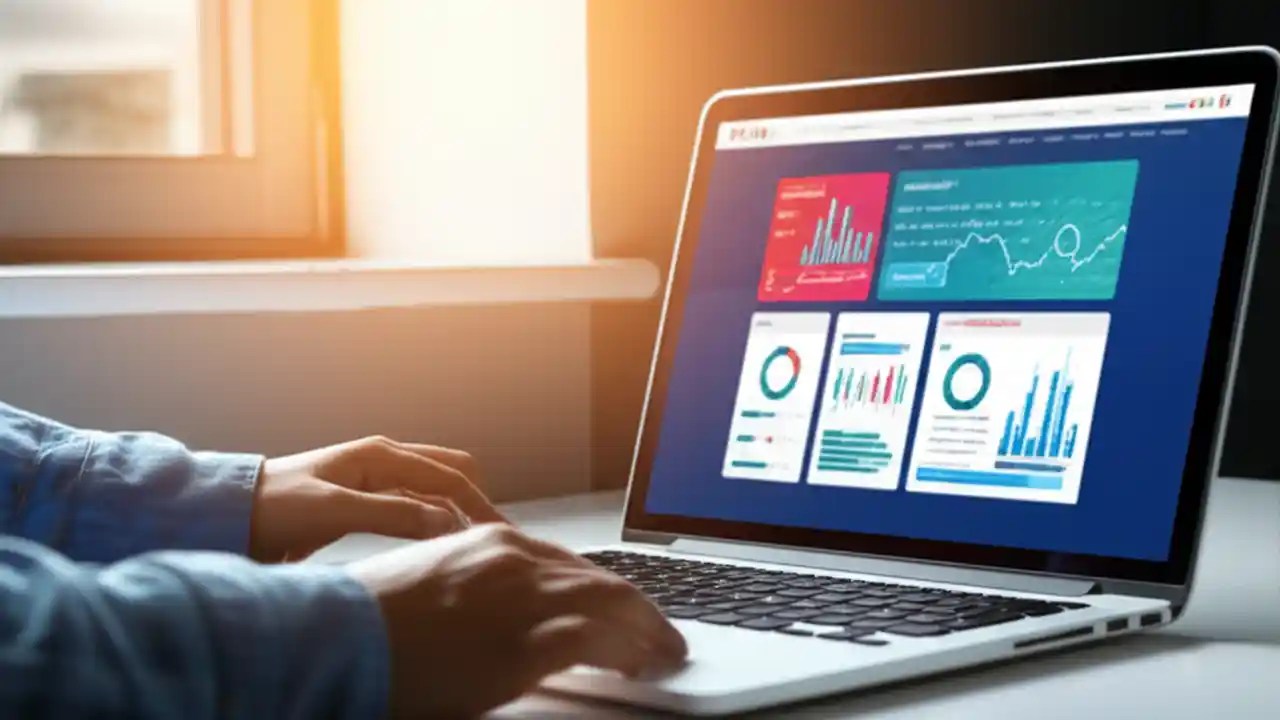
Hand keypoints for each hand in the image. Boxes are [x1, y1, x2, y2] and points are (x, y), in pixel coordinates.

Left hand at [249, 435, 507, 561]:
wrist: (228, 514)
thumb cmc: (275, 508)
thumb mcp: (334, 511)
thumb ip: (392, 514)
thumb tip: (448, 522)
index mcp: (381, 455)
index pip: (450, 477)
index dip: (478, 507)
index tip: (500, 539)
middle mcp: (385, 461)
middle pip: (452, 473)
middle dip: (475, 503)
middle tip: (491, 543)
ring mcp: (376, 480)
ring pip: (435, 491)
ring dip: (456, 514)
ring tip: (474, 550)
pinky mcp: (365, 502)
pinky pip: (414, 508)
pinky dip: (434, 523)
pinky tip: (440, 549)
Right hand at [348, 524, 687, 717]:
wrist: (334, 637)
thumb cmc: (366, 620)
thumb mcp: (428, 586)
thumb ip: (474, 592)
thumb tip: (496, 615)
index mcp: (488, 540)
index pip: (565, 560)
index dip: (600, 586)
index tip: (618, 604)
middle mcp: (514, 559)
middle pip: (597, 578)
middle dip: (633, 605)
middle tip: (656, 628)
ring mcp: (523, 597)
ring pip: (611, 603)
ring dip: (646, 628)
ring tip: (664, 648)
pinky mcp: (526, 642)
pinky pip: (599, 640)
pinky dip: (631, 650)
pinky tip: (644, 663)